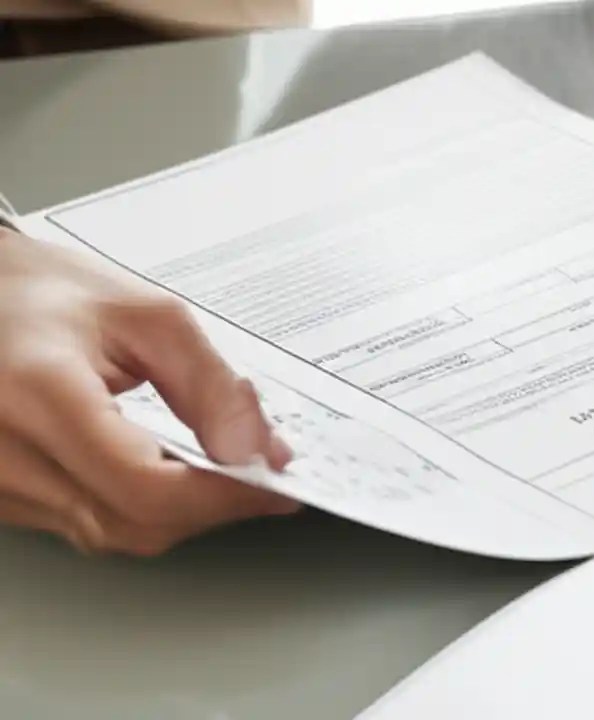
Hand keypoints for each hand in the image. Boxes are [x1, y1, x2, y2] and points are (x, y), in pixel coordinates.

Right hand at [0, 229, 297, 555]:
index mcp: (37, 391)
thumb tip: (258, 451)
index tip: (274, 481)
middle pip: (133, 523)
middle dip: (211, 506)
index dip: (223, 494)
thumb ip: (211, 386)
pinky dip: (138, 508)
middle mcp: (3, 450)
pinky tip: (165, 472)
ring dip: (178, 511)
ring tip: (216, 467)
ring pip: (112, 535)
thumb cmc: (44, 293)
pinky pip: (83, 525)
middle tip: (261, 474)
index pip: (144, 484)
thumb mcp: (147, 316)